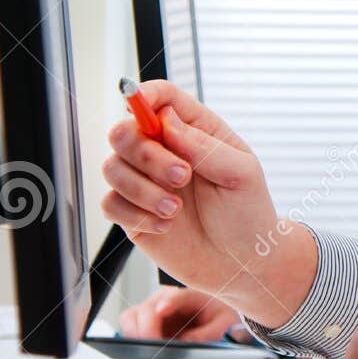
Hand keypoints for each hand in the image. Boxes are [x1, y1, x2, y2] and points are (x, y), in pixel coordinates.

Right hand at [100, 79, 316, 327]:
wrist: (242, 263)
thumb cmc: (248, 213)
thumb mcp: (240, 174)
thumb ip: (204, 146)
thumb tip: (166, 121)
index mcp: (196, 131)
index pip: (160, 97)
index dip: (144, 95)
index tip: (139, 107)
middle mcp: (165, 150)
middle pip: (125, 131)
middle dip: (147, 154)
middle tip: (181, 177)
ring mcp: (145, 180)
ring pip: (112, 167)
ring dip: (142, 189)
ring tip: (175, 210)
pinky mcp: (132, 211)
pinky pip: (109, 203)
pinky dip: (134, 214)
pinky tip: (165, 226)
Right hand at [119, 286, 241, 341]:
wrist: (215, 321)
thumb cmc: (218, 317)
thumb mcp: (225, 323)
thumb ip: (211, 332)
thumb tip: (188, 341)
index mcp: (187, 295)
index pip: (174, 296)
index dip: (167, 302)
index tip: (162, 310)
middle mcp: (164, 301)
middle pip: (145, 309)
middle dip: (147, 328)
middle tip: (155, 345)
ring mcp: (151, 313)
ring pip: (130, 318)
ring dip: (134, 334)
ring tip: (148, 349)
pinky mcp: (143, 326)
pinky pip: (128, 330)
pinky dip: (130, 340)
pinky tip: (143, 350)